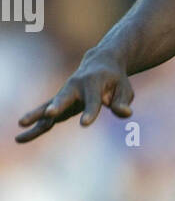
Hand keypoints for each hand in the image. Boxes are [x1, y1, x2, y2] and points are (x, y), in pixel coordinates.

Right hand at [16, 54, 133, 142]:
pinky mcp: (60, 104)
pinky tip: (22, 137)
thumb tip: (125, 113)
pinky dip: (36, 125)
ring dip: (36, 116)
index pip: (93, 101)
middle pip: (64, 97)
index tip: (85, 123)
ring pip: (49, 107)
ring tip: (21, 125)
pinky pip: (47, 116)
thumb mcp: (124, 89)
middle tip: (50, 114)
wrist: (100, 63)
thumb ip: (123, 102)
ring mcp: (65, 95)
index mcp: (93, 83)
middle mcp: (76, 87)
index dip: (90, 112)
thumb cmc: (115, 80)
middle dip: (57, 106)